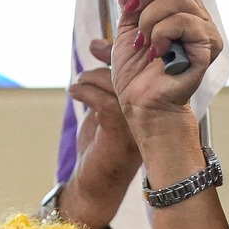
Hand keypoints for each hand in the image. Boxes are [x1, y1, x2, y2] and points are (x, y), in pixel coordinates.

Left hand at [54, 59, 138, 228]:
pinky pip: (102, 101)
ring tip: (78, 83)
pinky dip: (83, 92)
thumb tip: (96, 43)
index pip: (147, 67)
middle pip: (132, 73)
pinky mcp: (119, 133)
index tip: (103, 44)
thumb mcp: (105, 103)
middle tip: (93, 51)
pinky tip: (74, 93)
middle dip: (109, 59)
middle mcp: (151, 114)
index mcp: (154, 105)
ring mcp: (137, 124)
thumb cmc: (102, 143)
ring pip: (115, 85)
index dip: (126, 51)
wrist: (96, 184)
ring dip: (90, 78)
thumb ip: (105, 76)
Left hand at [110, 0, 222, 124]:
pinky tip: (158, 52)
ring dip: (149, 20)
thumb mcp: (126, 28)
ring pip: (175, 0)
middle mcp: (196, 14)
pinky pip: (181, 21)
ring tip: (146, 43)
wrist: (141, 105)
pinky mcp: (209, 44)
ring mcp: (204, 28)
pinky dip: (160, 35)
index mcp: (178, 9)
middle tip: (131, 11)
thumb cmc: (138, 73)